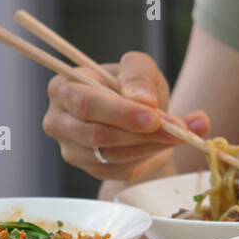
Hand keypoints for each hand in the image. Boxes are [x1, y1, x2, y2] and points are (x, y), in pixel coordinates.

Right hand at [42, 51, 209, 181]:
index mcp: (64, 87)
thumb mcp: (140, 69)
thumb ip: (139, 76)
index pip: (85, 103)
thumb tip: (142, 99)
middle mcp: (59, 120)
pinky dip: (147, 157)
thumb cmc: (134, 89)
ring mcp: (71, 149)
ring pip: (111, 154)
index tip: (153, 117)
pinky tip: (164, 145)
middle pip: (96, 133)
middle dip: (139, 132)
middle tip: (175, 129)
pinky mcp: (90, 169)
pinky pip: (119, 169)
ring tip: (178, 134)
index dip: (120, 112)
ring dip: (149, 145)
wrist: (143, 121)